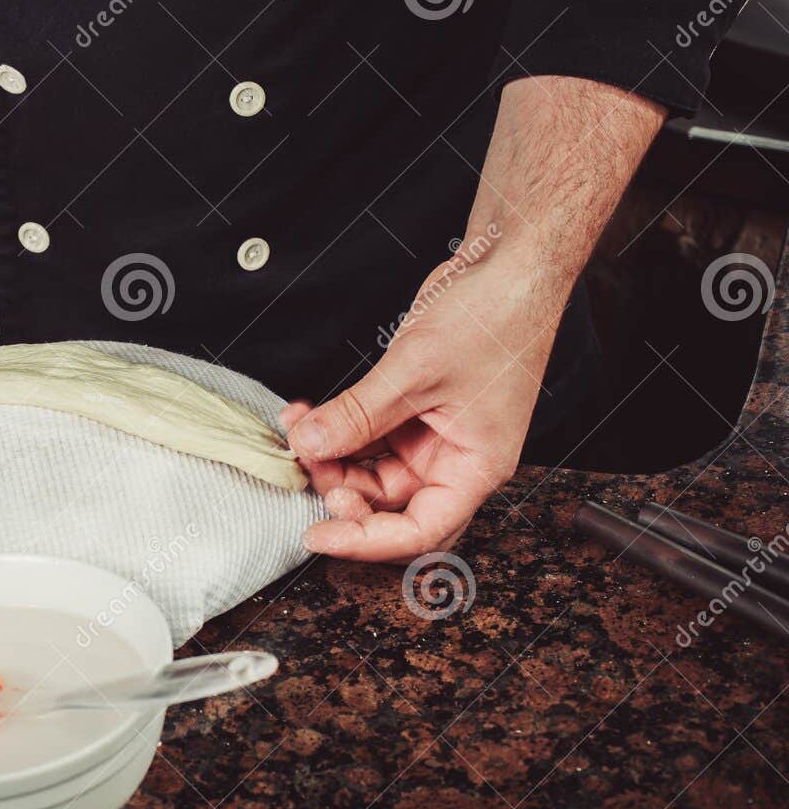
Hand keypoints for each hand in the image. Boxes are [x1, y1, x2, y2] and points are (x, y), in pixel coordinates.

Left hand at [281, 241, 572, 561]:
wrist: (508, 266)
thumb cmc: (496, 316)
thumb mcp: (416, 369)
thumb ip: (359, 414)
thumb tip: (311, 446)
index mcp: (476, 467)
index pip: (420, 531)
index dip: (366, 542)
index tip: (318, 534)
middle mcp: (455, 460)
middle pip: (389, 507)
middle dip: (340, 492)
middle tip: (304, 463)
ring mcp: (433, 438)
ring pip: (371, 474)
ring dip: (330, 457)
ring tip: (300, 427)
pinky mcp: (413, 414)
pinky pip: (368, 439)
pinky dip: (337, 430)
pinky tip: (309, 416)